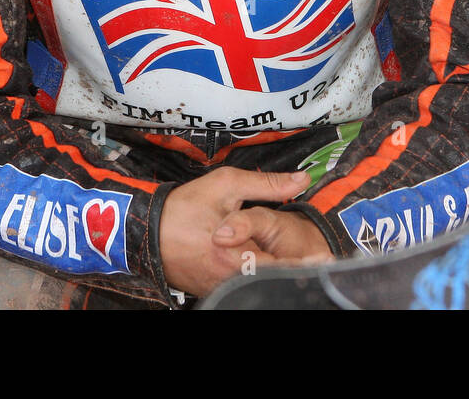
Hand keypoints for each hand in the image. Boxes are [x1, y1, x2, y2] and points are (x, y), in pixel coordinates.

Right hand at [159, 167, 310, 296]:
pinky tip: (264, 262)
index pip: (282, 267)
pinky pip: (239, 286)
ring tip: (294, 261)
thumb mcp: (227, 185)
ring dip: (274, 272)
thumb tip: (302, 179)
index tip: (323, 257)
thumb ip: (268, 184)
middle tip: (314, 257)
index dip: (305, 263)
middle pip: (272, 279)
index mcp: (235, 256)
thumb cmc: (184, 207)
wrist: (144, 231)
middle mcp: (228, 279)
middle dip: (292, 267)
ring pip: (256, 284)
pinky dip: (254, 276)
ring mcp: (218, 287)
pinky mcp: (209, 290)